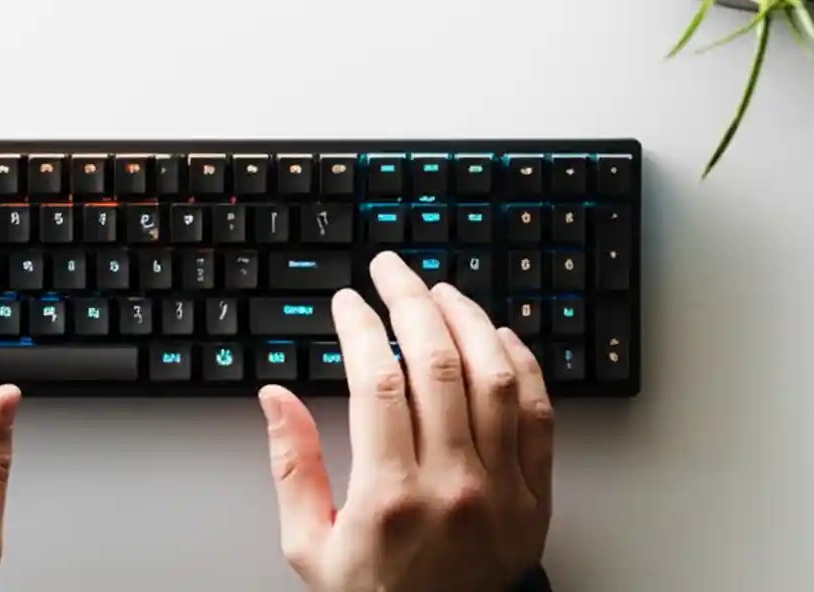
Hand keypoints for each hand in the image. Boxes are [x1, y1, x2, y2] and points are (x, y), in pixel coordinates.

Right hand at [258, 252, 553, 591]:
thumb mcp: (309, 543)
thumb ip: (292, 465)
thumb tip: (274, 397)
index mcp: (387, 495)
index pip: (376, 380)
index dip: (360, 327)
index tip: (347, 302)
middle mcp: (450, 484)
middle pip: (437, 363)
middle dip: (409, 300)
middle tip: (391, 270)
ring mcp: (500, 487)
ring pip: (493, 377)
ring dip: (467, 320)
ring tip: (440, 292)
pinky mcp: (535, 495)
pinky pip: (538, 413)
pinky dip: (521, 365)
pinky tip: (499, 337)